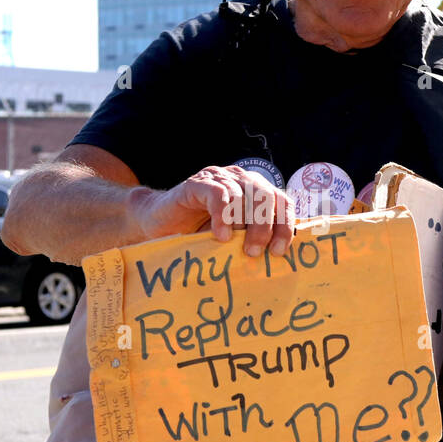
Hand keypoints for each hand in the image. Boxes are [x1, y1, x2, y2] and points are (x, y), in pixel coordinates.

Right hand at [133, 165, 294, 256]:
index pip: (282, 201)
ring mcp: (219, 178)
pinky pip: (219, 194)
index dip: (285, 225)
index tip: (278, 251)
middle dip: (265, 227)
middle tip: (254, 252)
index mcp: (256, 192)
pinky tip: (219, 235)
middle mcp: (241, 180)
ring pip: (246, 193)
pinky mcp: (198, 183)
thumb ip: (252, 242)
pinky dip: (223, 216)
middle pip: (267, 196)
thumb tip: (276, 263)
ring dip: (245, 223)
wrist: (157, 224)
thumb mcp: (232, 240)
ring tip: (235, 246)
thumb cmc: (197, 235)